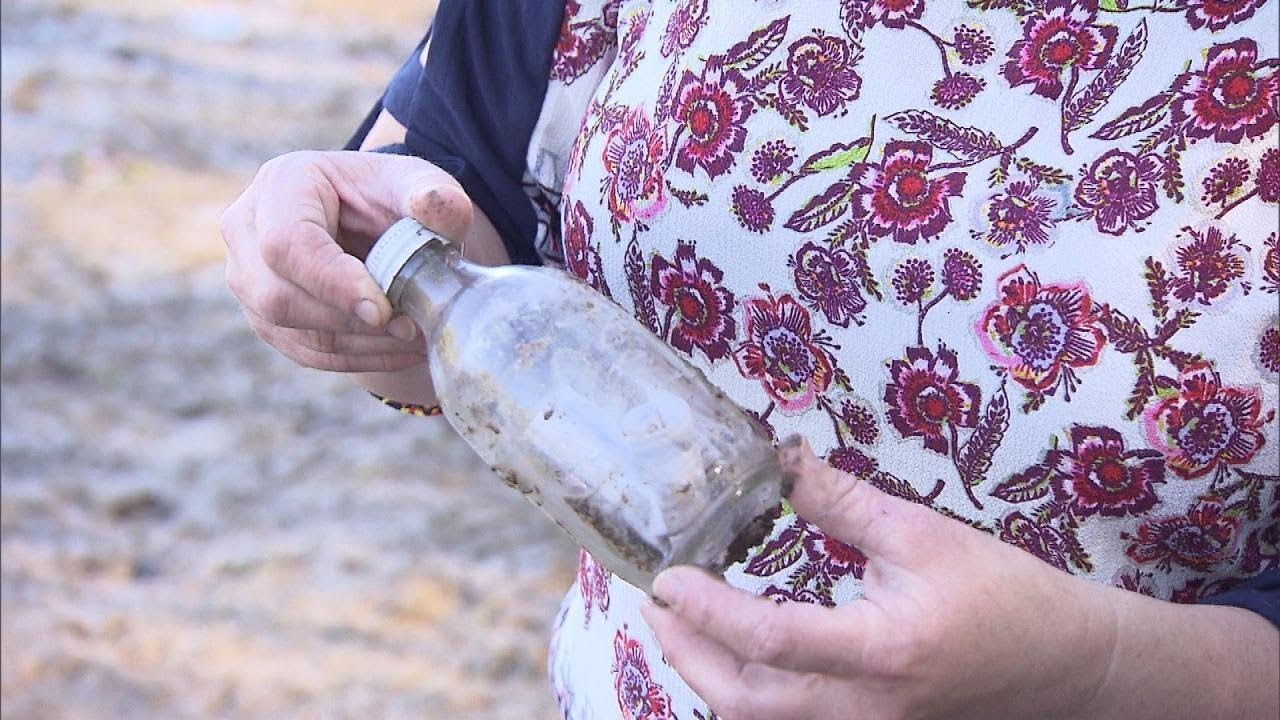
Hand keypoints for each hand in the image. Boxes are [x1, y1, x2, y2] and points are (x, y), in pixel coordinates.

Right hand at [221, 150, 474, 371]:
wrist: (375, 218)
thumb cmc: (391, 196)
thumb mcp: (417, 183)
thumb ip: (435, 192)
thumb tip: (442, 207)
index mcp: (281, 183)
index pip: (287, 243)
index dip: (332, 283)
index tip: (382, 310)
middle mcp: (247, 229)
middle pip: (277, 295)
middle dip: (348, 321)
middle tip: (410, 327)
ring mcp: (247, 277)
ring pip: (287, 329)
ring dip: (358, 345)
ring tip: (413, 338)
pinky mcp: (264, 315)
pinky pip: (303, 350)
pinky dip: (356, 358)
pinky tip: (399, 351)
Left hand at [641, 436, 1119, 719]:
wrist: (1064, 665)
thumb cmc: (1002, 595)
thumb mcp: (920, 534)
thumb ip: (840, 502)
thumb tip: (778, 460)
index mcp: (883, 652)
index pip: (771, 640)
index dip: (709, 611)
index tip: (668, 577)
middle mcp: (866, 708)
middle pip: (748, 702)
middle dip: (689, 654)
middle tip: (657, 603)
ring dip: (711, 676)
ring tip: (681, 624)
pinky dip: (747, 690)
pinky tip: (733, 651)